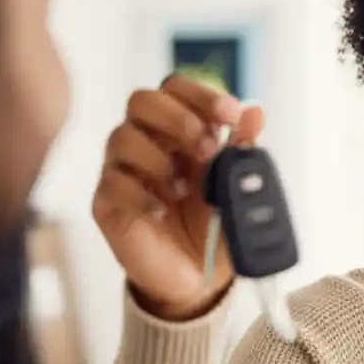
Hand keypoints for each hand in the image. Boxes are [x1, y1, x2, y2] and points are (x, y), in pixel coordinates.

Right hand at [92, 75, 265, 320]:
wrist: (198, 275)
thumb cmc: (214, 222)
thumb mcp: (237, 186)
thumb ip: (242, 149)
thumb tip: (255, 111)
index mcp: (179, 129)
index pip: (175, 88)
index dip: (200, 94)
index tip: (230, 115)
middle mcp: (147, 141)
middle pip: (141, 100)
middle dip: (177, 118)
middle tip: (206, 149)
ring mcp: (123, 170)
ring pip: (121, 137)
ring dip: (158, 159)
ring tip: (184, 189)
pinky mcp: (108, 202)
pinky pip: (111, 183)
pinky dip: (141, 196)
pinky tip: (162, 211)